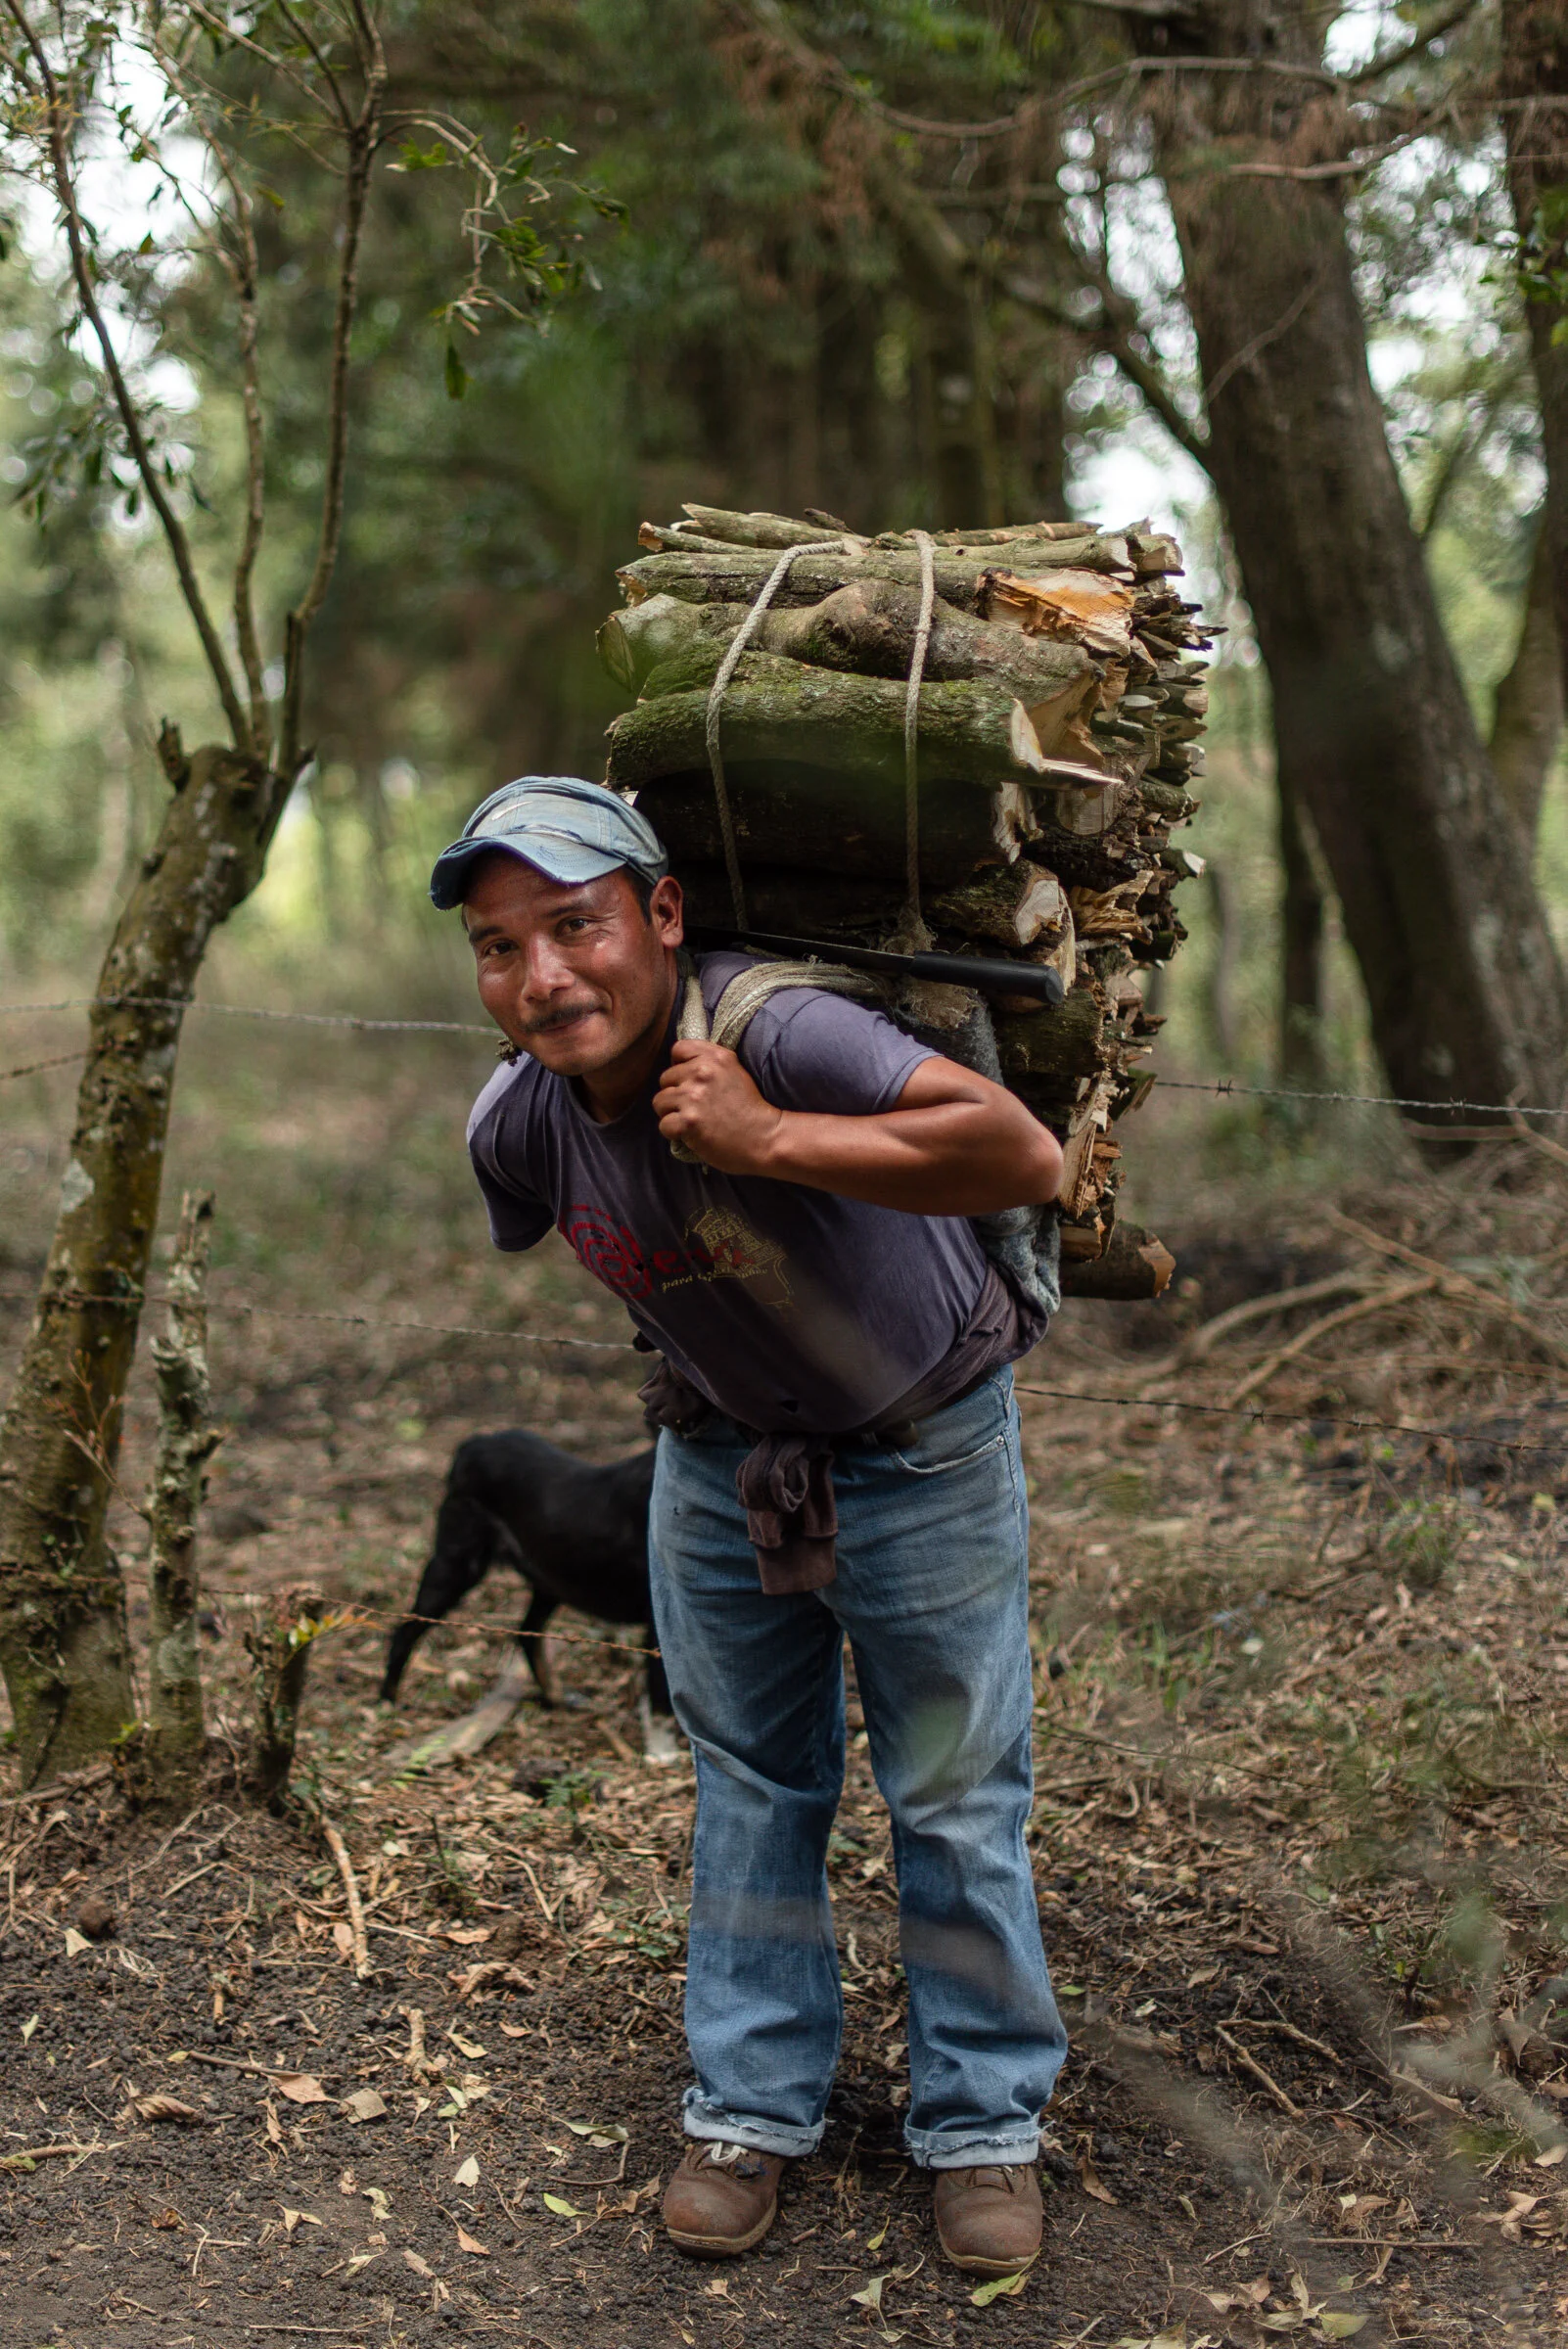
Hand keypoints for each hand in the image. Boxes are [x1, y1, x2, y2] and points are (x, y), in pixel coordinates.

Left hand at [652, 1040, 785, 1173]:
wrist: (766, 1138)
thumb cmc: (751, 1109)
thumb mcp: (736, 1072)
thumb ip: (710, 1062)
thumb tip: (680, 1063)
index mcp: (716, 1057)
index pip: (678, 1049)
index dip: (679, 1066)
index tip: (689, 1081)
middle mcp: (702, 1072)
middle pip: (665, 1078)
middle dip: (675, 1094)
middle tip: (695, 1108)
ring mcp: (694, 1097)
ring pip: (659, 1102)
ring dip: (672, 1114)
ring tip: (692, 1121)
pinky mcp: (689, 1121)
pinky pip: (664, 1125)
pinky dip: (675, 1133)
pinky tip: (692, 1135)